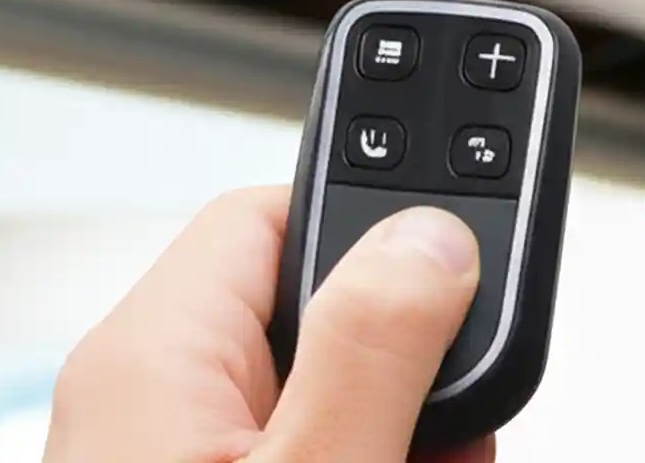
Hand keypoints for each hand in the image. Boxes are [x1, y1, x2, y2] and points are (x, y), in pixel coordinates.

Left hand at [43, 187, 493, 462]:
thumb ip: (367, 356)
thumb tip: (431, 239)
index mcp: (156, 356)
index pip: (272, 209)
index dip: (379, 207)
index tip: (470, 230)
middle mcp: (157, 390)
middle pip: (315, 293)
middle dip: (417, 328)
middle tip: (488, 365)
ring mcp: (182, 444)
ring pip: (325, 373)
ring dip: (412, 396)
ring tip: (463, 442)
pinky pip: (307, 429)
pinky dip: (380, 438)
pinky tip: (425, 462)